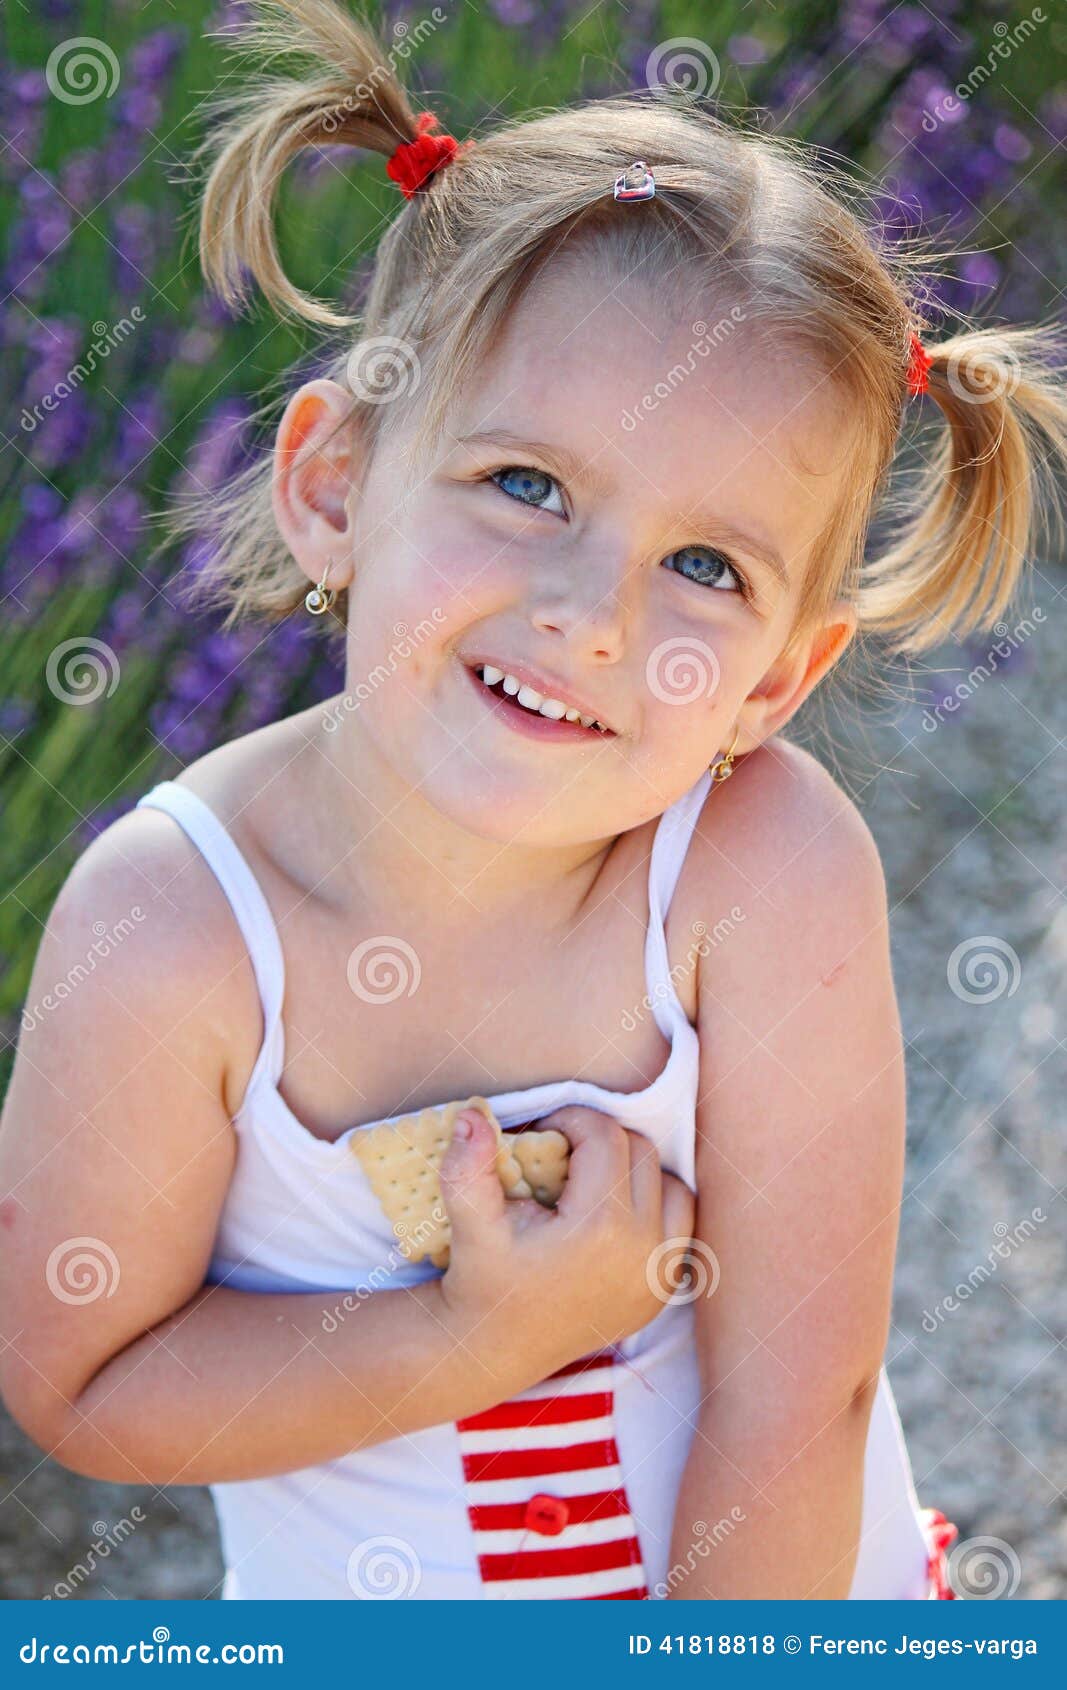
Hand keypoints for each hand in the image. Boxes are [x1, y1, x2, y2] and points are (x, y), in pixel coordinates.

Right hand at [436, 1104, 695, 1379]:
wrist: (496, 1350)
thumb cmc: (482, 1281)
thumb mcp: (469, 1223)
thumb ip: (468, 1166)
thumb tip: (473, 1114)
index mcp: (599, 1229)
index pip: (605, 1136)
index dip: (571, 1121)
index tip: (543, 1134)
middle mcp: (642, 1251)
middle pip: (641, 1153)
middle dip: (600, 1143)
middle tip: (561, 1156)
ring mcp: (659, 1275)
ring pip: (671, 1185)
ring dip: (634, 1173)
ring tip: (590, 1183)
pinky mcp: (664, 1291)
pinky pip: (681, 1224)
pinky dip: (655, 1208)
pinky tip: (614, 1213)